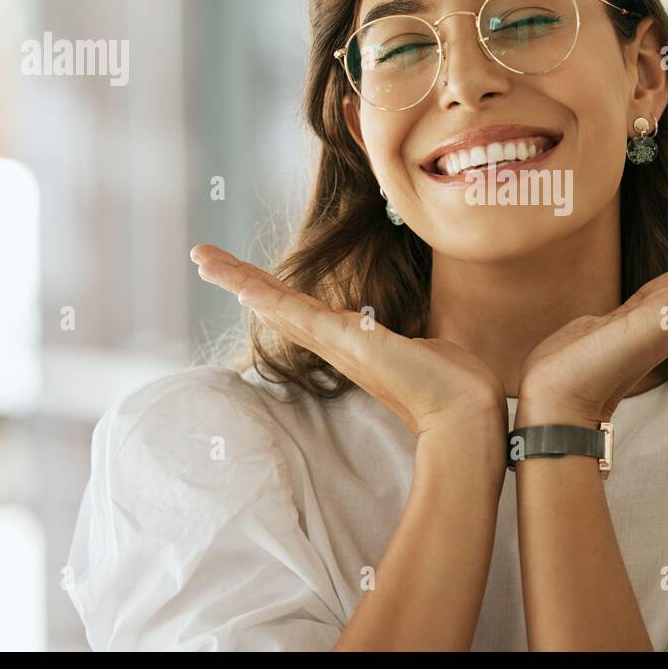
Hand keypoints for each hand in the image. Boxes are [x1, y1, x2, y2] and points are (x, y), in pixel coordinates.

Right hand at [190, 244, 506, 439]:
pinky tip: (243, 287)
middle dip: (236, 278)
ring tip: (203, 259)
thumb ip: (410, 342)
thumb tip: (421, 342)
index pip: (298, 309)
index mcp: (350, 342)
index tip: (240, 275)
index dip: (267, 290)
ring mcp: (339, 344)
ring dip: (239, 280)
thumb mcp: (424, 348)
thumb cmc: (452, 384)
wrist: (467, 412)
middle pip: (274, 304)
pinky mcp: (351, 343)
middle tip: (200, 256)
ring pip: (278, 305)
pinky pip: (302, 316)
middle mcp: (336, 344)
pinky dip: (271, 300)